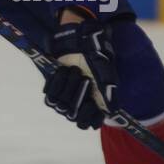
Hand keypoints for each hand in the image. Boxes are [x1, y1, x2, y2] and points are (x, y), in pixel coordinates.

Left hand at [42, 12, 118, 128]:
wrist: (77, 39)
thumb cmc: (95, 54)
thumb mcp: (106, 70)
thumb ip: (109, 91)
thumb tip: (113, 111)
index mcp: (94, 102)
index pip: (88, 124)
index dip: (88, 118)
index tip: (92, 104)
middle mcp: (79, 103)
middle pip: (73, 116)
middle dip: (78, 96)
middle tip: (84, 79)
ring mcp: (65, 97)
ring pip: (61, 106)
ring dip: (68, 87)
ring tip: (74, 70)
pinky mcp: (53, 89)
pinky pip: (49, 96)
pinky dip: (57, 82)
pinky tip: (63, 70)